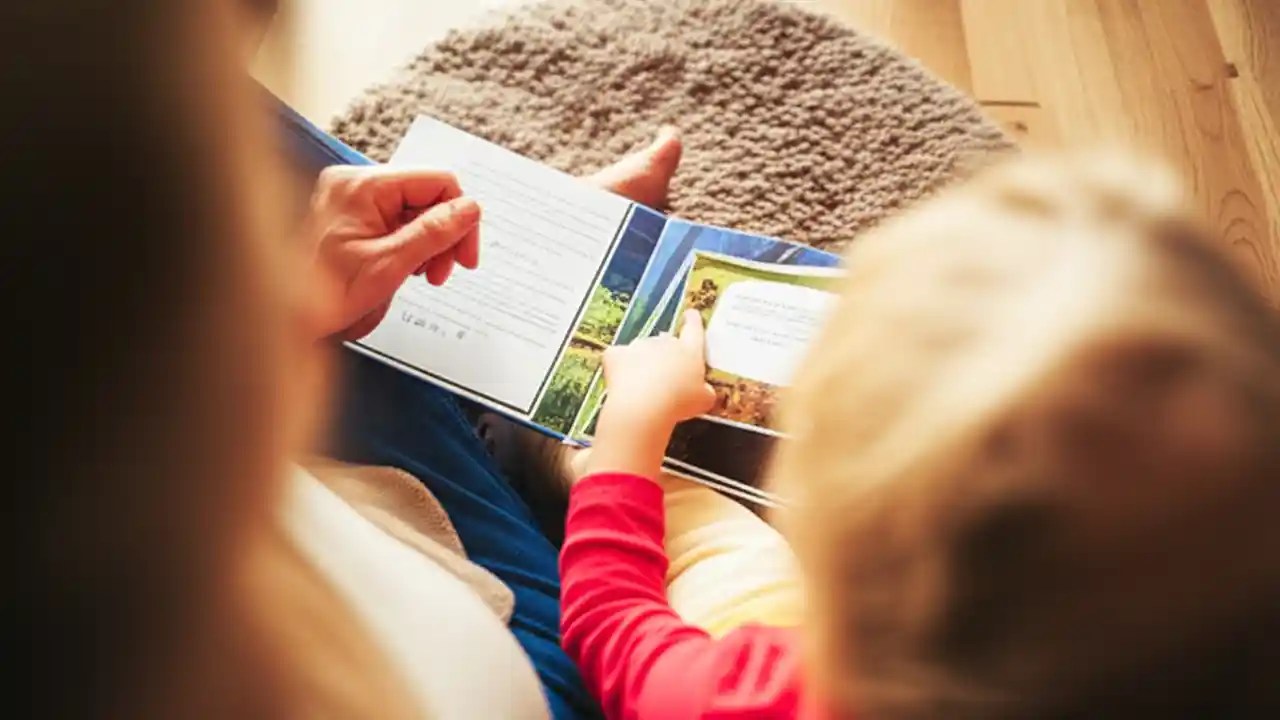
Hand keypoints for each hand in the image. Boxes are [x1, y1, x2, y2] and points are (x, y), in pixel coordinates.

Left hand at [305, 165, 480, 340]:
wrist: (286, 314)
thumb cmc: (324, 293)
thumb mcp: (389, 265)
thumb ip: (433, 233)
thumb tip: (469, 209)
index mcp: (363, 186)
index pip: (437, 181)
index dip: (460, 218)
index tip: (465, 255)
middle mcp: (355, 183)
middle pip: (427, 195)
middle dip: (443, 235)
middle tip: (443, 271)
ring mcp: (351, 197)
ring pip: (414, 209)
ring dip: (429, 243)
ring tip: (423, 274)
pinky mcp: (351, 214)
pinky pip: (395, 220)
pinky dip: (409, 245)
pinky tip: (406, 268)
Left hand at [586, 310, 714, 479]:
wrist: (642, 407)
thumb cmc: (678, 405)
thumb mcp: (704, 401)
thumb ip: (705, 391)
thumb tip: (704, 390)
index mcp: (689, 351)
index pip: (694, 329)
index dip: (692, 321)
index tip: (690, 314)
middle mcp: (665, 342)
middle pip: (665, 342)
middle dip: (664, 356)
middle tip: (664, 379)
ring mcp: (639, 345)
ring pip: (641, 350)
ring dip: (642, 363)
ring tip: (642, 388)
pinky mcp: (617, 353)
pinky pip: (618, 357)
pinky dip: (618, 367)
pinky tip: (621, 383)